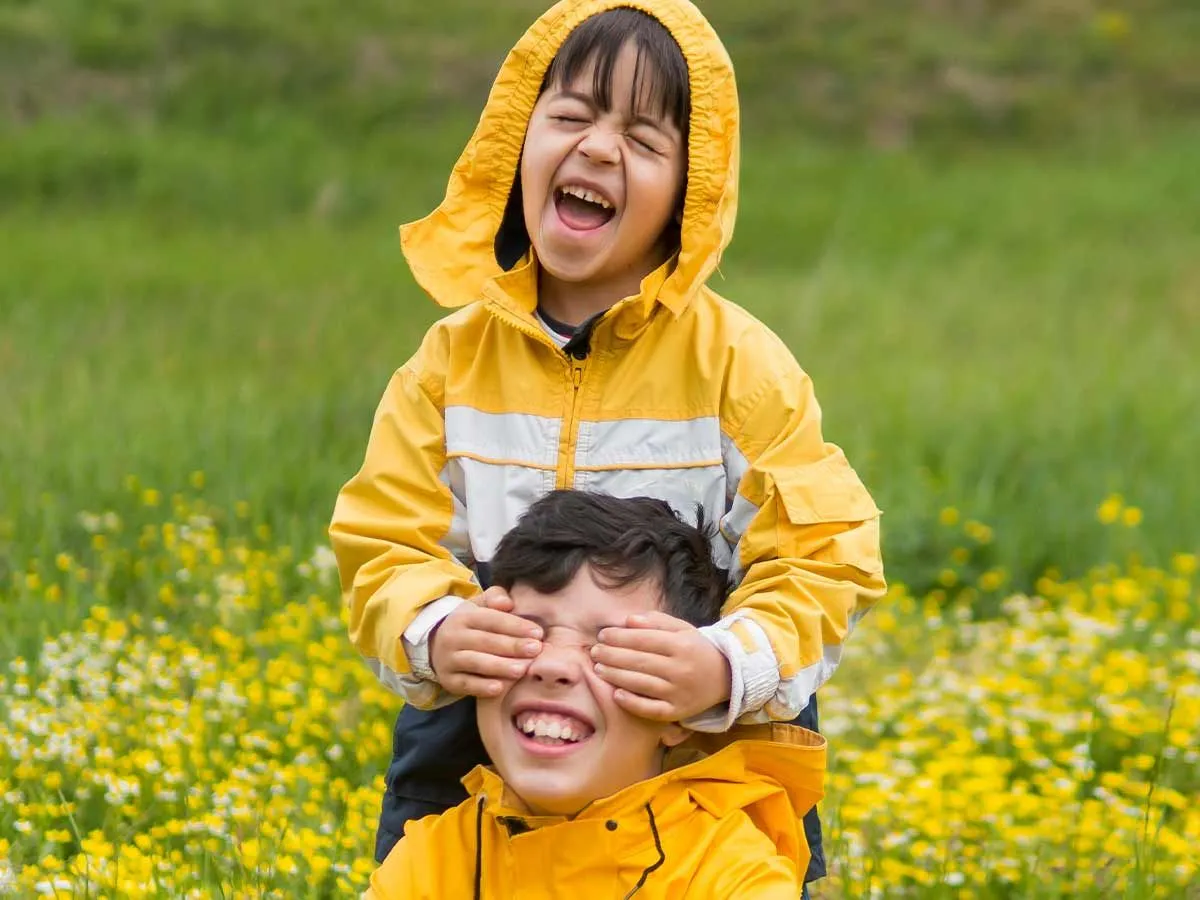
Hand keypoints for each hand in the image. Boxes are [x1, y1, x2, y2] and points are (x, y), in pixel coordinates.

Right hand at [429, 587, 542, 697]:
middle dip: (512, 646)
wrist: (436, 646)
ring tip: (522, 669)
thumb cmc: (471, 625)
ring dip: (500, 666)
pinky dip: (482, 687)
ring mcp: (448, 659)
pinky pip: (465, 684)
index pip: (492, 619)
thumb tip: (508, 603)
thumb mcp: (479, 606)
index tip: (538, 633)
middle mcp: (453, 637)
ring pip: (476, 662)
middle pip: (485, 641)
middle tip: (536, 650)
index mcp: (463, 616)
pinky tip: (500, 688)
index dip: (515, 625)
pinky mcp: (448, 680)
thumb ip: (496, 597)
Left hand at [591, 612, 730, 720]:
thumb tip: (628, 620)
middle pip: (639, 661)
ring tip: (598, 668)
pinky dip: (632, 703)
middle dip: (612, 655)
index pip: (644, 639)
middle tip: (594, 651)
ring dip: (615, 676)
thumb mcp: (682, 629)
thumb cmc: (696, 649)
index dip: (620, 637)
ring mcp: (679, 693)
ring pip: (641, 684)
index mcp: (682, 645)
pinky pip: (651, 710)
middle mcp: (681, 669)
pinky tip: (616, 694)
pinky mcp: (678, 712)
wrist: (725, 677)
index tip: (603, 634)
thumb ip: (656, 621)